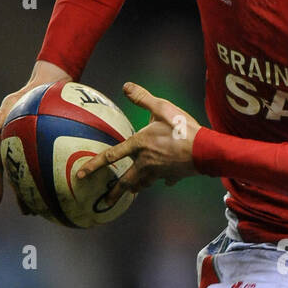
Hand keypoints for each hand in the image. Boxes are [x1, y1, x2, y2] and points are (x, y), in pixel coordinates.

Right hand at [0, 62, 65, 208]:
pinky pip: (57, 163)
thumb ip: (0, 116)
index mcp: (5, 143)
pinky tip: (74, 184)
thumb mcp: (11, 101)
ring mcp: (34, 149)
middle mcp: (19, 150)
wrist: (48, 86)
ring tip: (48, 207)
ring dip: (40, 191)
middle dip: (21, 196)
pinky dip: (61, 174)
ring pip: (37, 174)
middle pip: (19, 178)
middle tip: (28, 211)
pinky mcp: (50, 147)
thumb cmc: (26, 94)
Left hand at [77, 82, 202, 206]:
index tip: (81, 175)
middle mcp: (146, 162)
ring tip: (130, 191)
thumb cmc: (183, 128)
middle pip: (126, 180)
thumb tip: (126, 86)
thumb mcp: (162, 108)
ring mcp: (160, 171)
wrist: (205, 150)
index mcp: (139, 145)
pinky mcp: (173, 175)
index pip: (112, 155)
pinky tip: (164, 180)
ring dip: (135, 187)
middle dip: (115, 192)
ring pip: (143, 183)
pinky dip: (162, 180)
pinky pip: (164, 180)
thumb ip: (143, 98)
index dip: (94, 165)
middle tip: (106, 201)